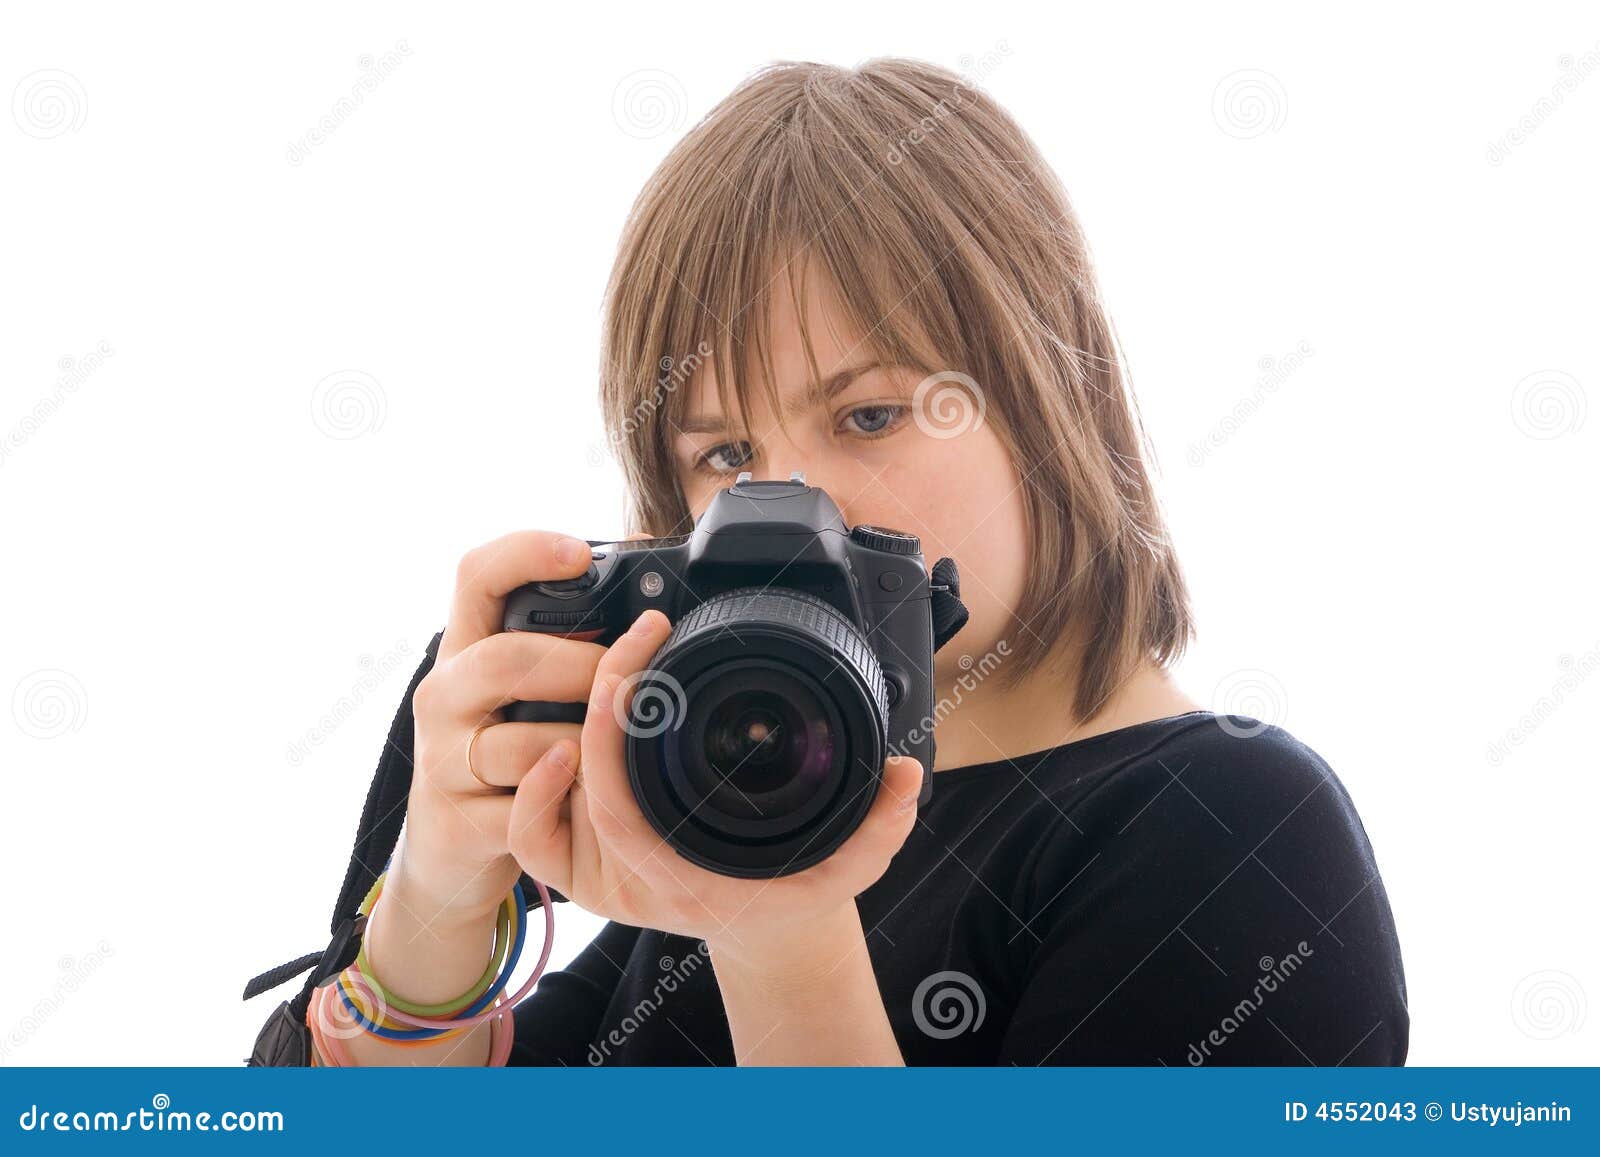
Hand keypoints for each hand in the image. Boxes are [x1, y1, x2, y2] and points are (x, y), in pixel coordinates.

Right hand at [392, 529, 604, 921]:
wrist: (449, 852)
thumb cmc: (507, 755)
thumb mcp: (523, 692)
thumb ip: (567, 641)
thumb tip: (646, 566)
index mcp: (463, 651)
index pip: (475, 576)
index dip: (525, 553)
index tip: (580, 553)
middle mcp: (442, 696)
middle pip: (505, 657)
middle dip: (581, 666)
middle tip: (627, 678)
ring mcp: (442, 761)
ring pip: (522, 741)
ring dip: (585, 746)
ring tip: (617, 749)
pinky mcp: (457, 822)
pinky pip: (522, 809)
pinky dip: (565, 800)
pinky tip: (586, 794)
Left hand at [506, 607, 924, 973]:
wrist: (768, 932)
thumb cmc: (796, 895)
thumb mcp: (847, 866)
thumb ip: (880, 825)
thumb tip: (905, 774)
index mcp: (683, 879)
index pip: (619, 802)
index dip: (615, 725)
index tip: (644, 652)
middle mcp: (632, 883)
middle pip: (581, 785)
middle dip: (598, 698)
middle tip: (637, 636)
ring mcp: (604, 876)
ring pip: (546, 810)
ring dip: (565, 731)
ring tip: (612, 669)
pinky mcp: (589, 864)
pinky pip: (535, 838)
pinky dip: (535, 789)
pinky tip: (564, 737)